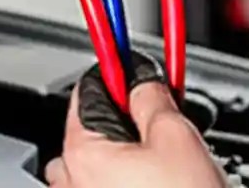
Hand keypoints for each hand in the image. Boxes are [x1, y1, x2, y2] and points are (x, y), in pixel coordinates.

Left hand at [45, 55, 225, 186]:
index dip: (117, 76)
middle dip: (123, 122)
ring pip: (96, 165)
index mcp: (82, 152)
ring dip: (123, 157)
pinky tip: (157, 186)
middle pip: (90, 130)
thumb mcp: (178, 136)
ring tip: (164, 164)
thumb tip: (142, 80)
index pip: (86, 90)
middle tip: (161, 126)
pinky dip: (124, 183)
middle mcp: (70, 181)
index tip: (135, 73)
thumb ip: (152, 99)